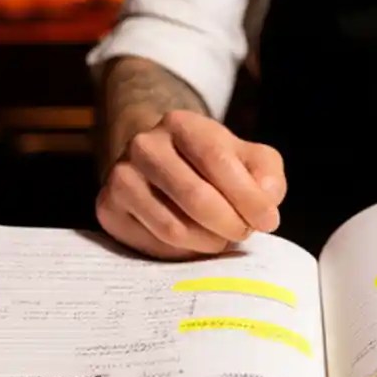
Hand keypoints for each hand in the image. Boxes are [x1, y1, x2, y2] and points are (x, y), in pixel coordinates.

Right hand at [96, 110, 286, 259]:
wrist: (161, 166)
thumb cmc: (214, 165)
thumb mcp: (248, 158)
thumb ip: (266, 175)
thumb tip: (265, 200)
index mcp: (181, 124)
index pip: (217, 160)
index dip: (247, 197)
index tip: (269, 221)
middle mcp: (144, 145)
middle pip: (195, 197)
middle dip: (230, 224)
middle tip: (244, 234)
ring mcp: (121, 176)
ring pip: (173, 228)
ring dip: (208, 242)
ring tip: (221, 238)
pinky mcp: (108, 208)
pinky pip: (154, 244)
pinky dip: (183, 253)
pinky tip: (194, 242)